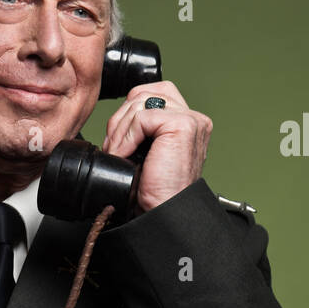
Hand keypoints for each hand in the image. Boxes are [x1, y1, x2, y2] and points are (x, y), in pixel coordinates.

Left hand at [100, 80, 211, 212]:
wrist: (162, 213)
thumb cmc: (154, 192)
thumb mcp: (144, 152)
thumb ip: (139, 130)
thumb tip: (117, 120)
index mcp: (185, 122)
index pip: (147, 95)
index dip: (126, 115)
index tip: (119, 144)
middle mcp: (193, 118)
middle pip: (142, 94)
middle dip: (120, 120)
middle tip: (116, 149)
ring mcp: (191, 119)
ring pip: (138, 103)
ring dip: (120, 131)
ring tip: (121, 154)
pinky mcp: (183, 125)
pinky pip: (141, 117)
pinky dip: (126, 137)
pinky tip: (127, 156)